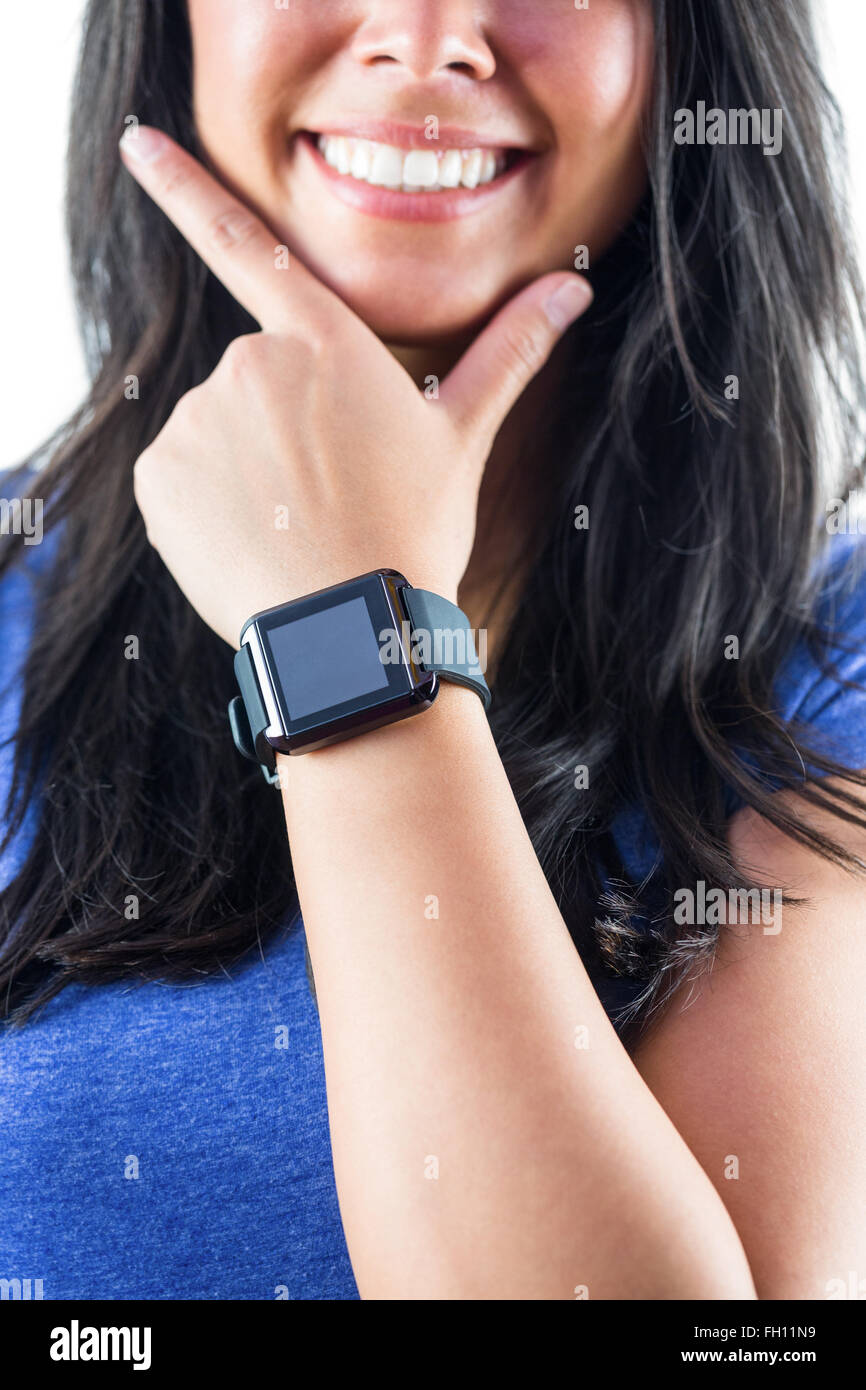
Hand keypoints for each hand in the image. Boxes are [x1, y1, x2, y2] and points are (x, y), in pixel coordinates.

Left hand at [121, 127, 591, 647]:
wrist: (350, 629)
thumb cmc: (412, 530)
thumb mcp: (462, 437)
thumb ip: (508, 351)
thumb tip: (574, 286)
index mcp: (323, 344)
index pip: (247, 245)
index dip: (184, 186)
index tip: (134, 141)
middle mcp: (250, 366)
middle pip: (254, 377)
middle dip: (283, 423)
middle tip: (328, 488)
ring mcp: (199, 422)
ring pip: (218, 431)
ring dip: (247, 467)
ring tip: (295, 523)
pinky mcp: (161, 478)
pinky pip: (181, 478)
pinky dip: (208, 505)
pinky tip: (255, 541)